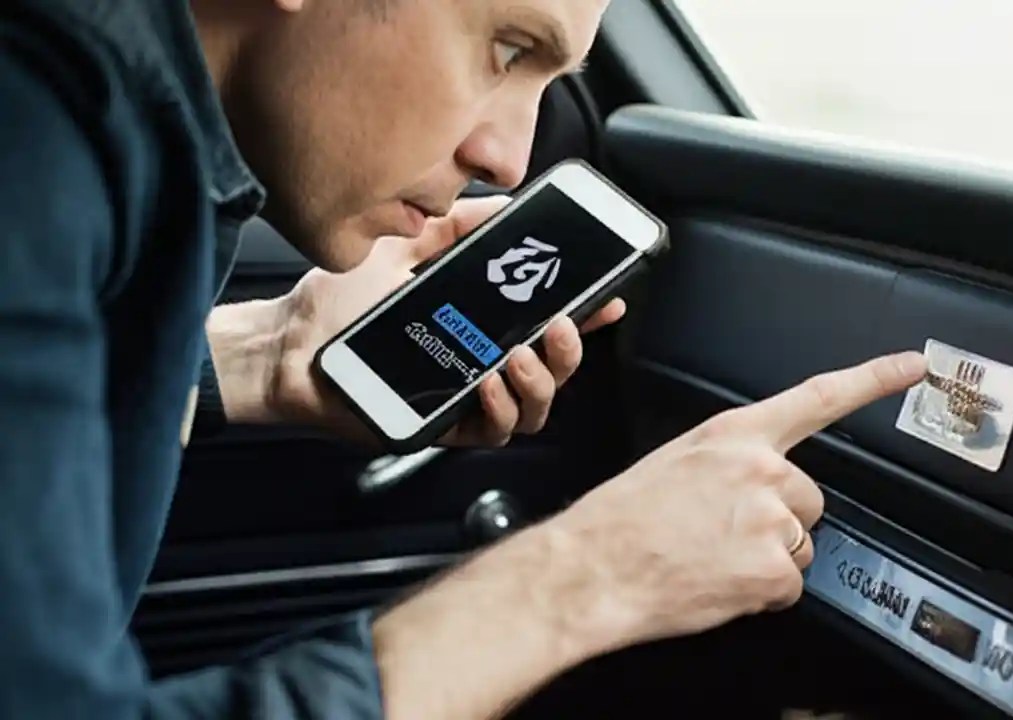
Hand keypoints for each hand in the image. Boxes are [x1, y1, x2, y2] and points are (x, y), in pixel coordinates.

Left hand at [270, 196, 625, 445]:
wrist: (286, 342)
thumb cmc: (339, 302)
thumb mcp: (407, 245)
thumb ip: (456, 224)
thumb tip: (505, 200)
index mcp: (483, 324)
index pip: (549, 322)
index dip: (587, 314)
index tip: (607, 296)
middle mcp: (483, 363)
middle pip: (555, 370)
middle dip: (571, 349)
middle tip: (560, 323)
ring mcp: (466, 398)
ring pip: (535, 407)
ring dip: (541, 382)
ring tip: (519, 354)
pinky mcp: (441, 427)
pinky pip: (492, 430)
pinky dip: (501, 408)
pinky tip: (490, 380)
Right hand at [553, 351, 926, 646]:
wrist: (592, 569)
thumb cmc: (620, 520)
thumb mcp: (675, 463)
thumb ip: (727, 465)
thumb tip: (751, 487)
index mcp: (735, 435)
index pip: (818, 398)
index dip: (872, 381)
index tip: (911, 367)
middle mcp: (762, 470)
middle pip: (808, 500)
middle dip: (779, 521)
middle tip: (725, 535)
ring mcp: (772, 520)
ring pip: (799, 545)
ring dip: (767, 559)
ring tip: (713, 558)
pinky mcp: (773, 570)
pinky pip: (790, 587)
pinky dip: (761, 594)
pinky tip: (720, 583)